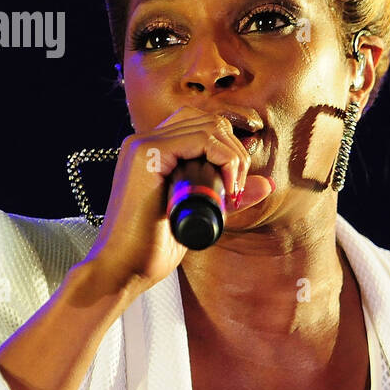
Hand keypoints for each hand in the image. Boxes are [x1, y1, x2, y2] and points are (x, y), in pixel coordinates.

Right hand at [79, 106, 274, 295]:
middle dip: (235, 149)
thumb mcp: (201, 214)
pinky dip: (224, 157)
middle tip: (237, 188)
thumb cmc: (154, 247)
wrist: (123, 269)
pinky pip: (200, 138)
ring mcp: (143, 144)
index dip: (229, 147)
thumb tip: (267, 184)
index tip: (237, 185)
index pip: (203, 125)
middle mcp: (145, 140)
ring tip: (233, 190)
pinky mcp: (146, 154)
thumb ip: (229, 196)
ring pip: (209, 126)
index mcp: (153, 150)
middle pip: (209, 120)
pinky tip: (227, 185)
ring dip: (233, 156)